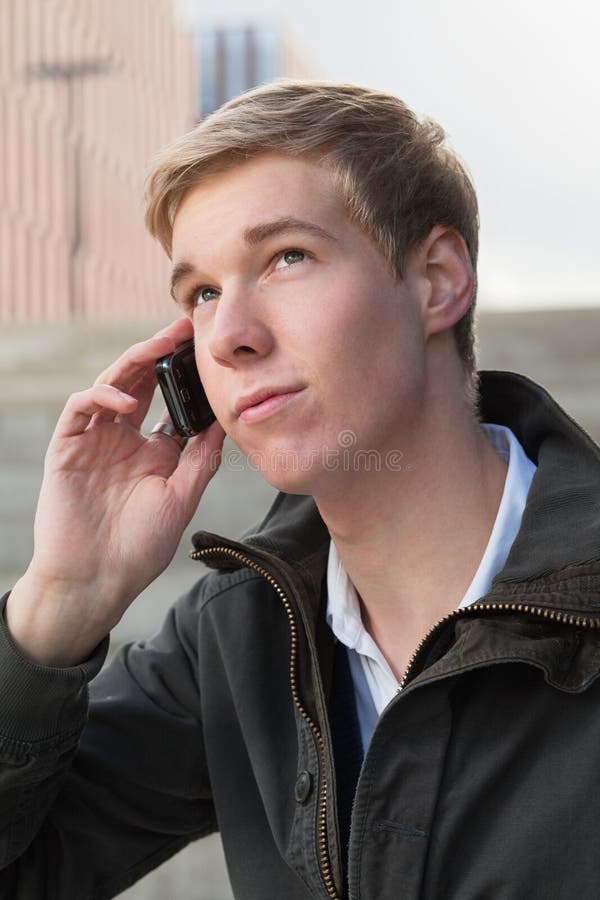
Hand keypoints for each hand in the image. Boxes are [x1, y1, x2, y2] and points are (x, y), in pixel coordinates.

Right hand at [5, 318, 224, 665]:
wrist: (96, 580)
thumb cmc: (140, 547)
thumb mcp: (181, 498)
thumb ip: (201, 459)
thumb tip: (226, 422)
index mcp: (152, 451)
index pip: (170, 402)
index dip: (187, 378)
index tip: (211, 356)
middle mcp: (124, 439)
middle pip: (142, 383)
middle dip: (162, 353)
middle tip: (185, 328)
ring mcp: (94, 440)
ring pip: (112, 384)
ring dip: (135, 361)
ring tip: (162, 343)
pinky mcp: (67, 446)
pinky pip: (82, 407)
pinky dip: (101, 394)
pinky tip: (125, 397)